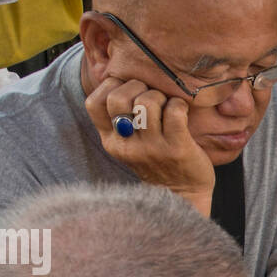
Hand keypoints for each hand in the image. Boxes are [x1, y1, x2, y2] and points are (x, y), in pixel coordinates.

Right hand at [84, 75, 215, 213]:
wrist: (182, 197)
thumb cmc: (156, 164)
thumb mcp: (129, 146)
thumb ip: (121, 120)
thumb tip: (119, 78)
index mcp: (111, 142)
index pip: (94, 103)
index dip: (110, 87)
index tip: (127, 90)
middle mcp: (127, 146)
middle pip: (119, 97)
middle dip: (137, 87)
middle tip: (151, 96)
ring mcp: (152, 148)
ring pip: (147, 102)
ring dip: (161, 96)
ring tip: (167, 106)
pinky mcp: (177, 149)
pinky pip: (174, 111)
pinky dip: (179, 104)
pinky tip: (181, 112)